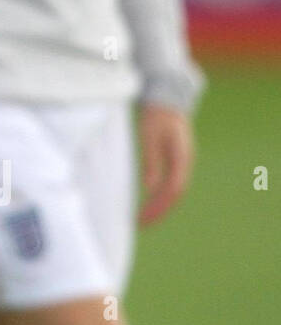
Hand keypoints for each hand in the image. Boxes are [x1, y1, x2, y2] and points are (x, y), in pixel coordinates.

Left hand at [138, 104, 193, 225]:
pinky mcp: (174, 161)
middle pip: (174, 194)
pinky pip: (169, 184)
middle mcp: (184, 163)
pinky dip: (160, 196)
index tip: (143, 218)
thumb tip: (150, 187)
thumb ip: (151, 161)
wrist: (167, 99)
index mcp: (181, 158)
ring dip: (160, 206)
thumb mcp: (150, 136)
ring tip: (143, 220)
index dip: (158, 206)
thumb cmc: (156, 115)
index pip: (173, 189)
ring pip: (173, 191)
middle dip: (158, 211)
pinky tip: (149, 203)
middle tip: (140, 225)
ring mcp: (181, 162)